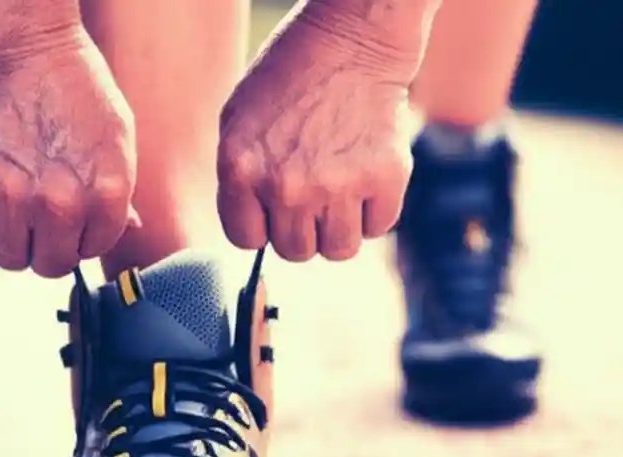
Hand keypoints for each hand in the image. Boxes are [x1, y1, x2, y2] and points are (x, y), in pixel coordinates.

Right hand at [0, 32, 137, 277]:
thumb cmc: (76, 90)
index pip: (93, 250)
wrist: (22, 50)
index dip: (83, 235)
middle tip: (43, 219)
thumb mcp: (118, 137)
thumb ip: (122, 192)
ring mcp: (12, 194)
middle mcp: (60, 200)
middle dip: (48, 247)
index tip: (74, 216)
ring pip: (10, 258)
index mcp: (106, 192)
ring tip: (17, 209)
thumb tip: (130, 229)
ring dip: (14, 242)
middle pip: (50, 265)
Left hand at [217, 6, 431, 261]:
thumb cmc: (291, 78)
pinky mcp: (384, 180)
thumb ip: (238, 180)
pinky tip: (365, 175)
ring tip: (339, 190)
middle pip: (294, 250)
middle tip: (312, 190)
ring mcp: (337, 186)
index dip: (263, 223)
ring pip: (338, 249)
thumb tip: (255, 233)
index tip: (274, 202)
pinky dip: (374, 211)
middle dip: (302, 226)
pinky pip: (376, 228)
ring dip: (339, 227)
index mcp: (241, 169)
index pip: (247, 239)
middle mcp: (286, 186)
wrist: (353, 40)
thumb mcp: (238, 121)